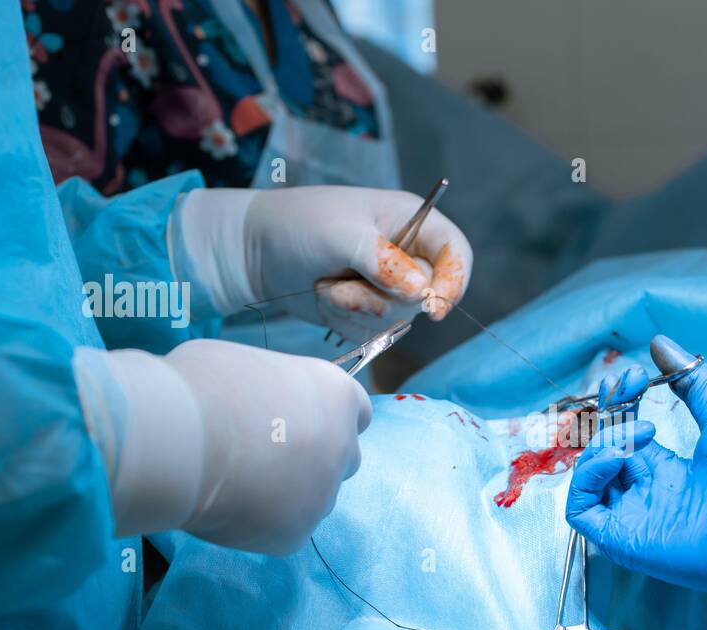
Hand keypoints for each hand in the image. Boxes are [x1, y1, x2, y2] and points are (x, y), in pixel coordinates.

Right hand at [77, 339, 370, 553]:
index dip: (330, 420)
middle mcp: (342, 447)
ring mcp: (323, 495)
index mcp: (336, 395)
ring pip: (312, 499)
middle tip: (265, 457)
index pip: (357, 414)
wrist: (177, 442)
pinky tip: (224, 507)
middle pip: (341, 459)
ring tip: (234, 482)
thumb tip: (256, 406)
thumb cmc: (201, 388)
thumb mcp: (245, 367)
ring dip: (286, 494)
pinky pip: (281, 530)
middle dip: (313, 461)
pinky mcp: (295, 534)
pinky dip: (258, 524)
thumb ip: (272, 392)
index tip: (302, 425)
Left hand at [171, 186, 472, 339]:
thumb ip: (385, 263)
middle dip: (382, 297)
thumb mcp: (342, 235)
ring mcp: (387, 284)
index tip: (434, 307)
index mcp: (410, 221)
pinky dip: (347, 321)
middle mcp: (405, 253)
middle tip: (343, 283)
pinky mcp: (367, 309)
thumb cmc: (297, 226)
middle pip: (427, 294)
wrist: (251, 252)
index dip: (454, 281)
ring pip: (399, 317)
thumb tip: (422, 294)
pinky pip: (376, 331)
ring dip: (358, 309)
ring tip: (327, 285)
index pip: (455, 253)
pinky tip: (325, 298)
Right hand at [566, 336, 706, 605]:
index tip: (634, 376)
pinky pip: (582, 510)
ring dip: (600, 444)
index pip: (626, 436)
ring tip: (638, 430)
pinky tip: (620, 455)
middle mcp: (647, 495)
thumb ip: (692, 382)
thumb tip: (660, 343)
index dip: (621, 403)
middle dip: (609, 416)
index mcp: (669, 473)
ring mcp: (634, 518)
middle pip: (604, 454)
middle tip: (628, 389)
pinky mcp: (624, 540)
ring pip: (589, 480)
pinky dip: (589, 476)